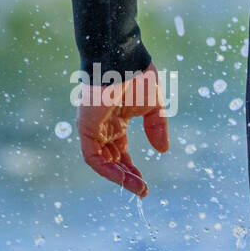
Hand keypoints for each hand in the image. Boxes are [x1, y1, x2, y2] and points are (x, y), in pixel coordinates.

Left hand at [77, 64, 168, 197]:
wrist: (121, 60)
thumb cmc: (137, 77)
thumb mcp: (154, 107)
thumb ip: (157, 128)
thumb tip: (162, 150)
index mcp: (117, 120)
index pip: (121, 150)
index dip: (133, 167)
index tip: (146, 182)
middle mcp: (103, 126)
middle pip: (112, 159)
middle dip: (127, 176)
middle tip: (142, 190)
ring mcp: (93, 127)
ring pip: (103, 161)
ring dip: (119, 177)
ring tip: (137, 188)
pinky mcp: (86, 128)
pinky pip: (93, 157)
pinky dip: (107, 170)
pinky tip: (123, 178)